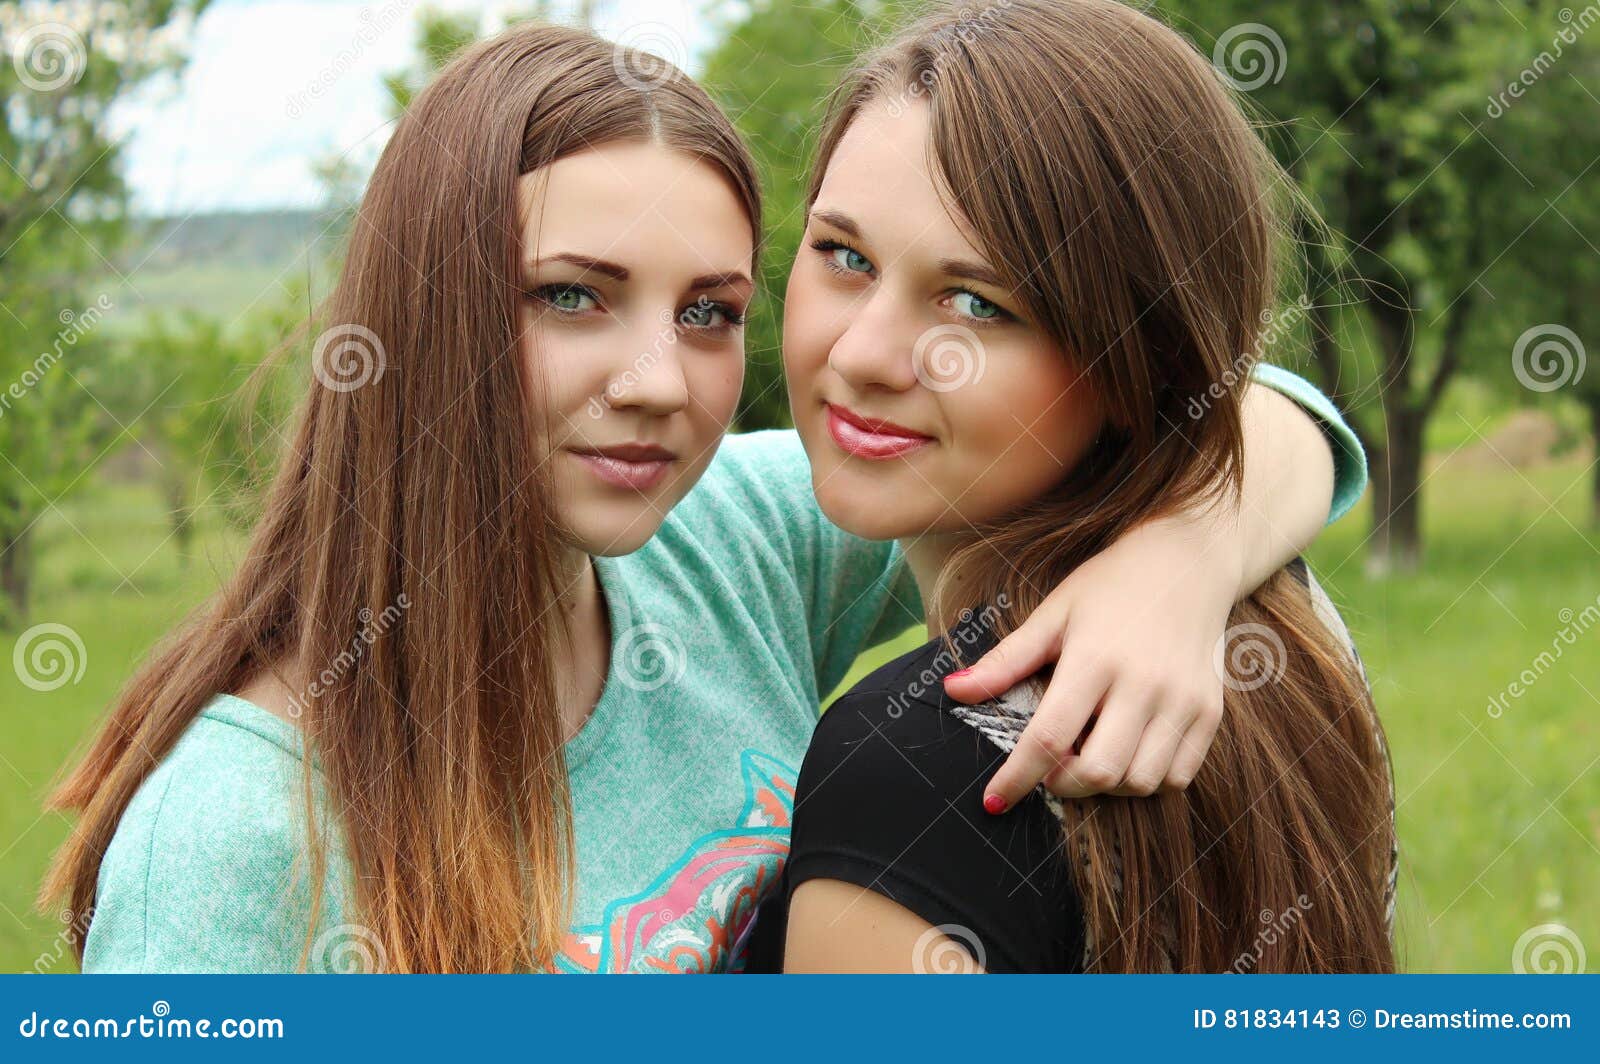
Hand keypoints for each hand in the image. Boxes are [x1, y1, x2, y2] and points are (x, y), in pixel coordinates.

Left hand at [943, 511, 1242, 807]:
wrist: (1188, 563)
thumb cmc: (1110, 586)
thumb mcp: (1053, 614)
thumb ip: (1006, 660)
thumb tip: (953, 689)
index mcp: (1094, 658)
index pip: (1050, 737)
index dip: (1018, 777)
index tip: (995, 800)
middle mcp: (1143, 684)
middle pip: (1098, 771)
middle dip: (1063, 785)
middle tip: (1050, 768)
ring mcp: (1182, 700)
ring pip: (1140, 781)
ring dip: (1106, 785)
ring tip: (1089, 756)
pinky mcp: (1210, 712)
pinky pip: (1177, 775)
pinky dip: (1146, 780)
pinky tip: (1127, 754)